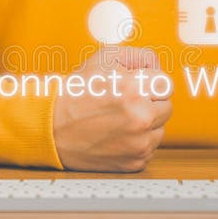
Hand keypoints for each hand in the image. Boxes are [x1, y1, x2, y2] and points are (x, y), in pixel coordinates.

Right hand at [53, 46, 172, 171]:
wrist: (50, 128)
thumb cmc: (75, 93)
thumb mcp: (103, 59)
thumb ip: (138, 56)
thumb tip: (157, 64)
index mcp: (134, 90)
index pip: (166, 84)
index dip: (149, 83)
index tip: (135, 87)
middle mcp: (140, 119)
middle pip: (166, 107)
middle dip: (149, 102)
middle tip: (124, 102)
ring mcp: (139, 144)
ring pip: (159, 129)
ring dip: (145, 124)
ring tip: (117, 119)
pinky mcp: (135, 162)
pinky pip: (149, 148)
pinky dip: (137, 142)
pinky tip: (116, 134)